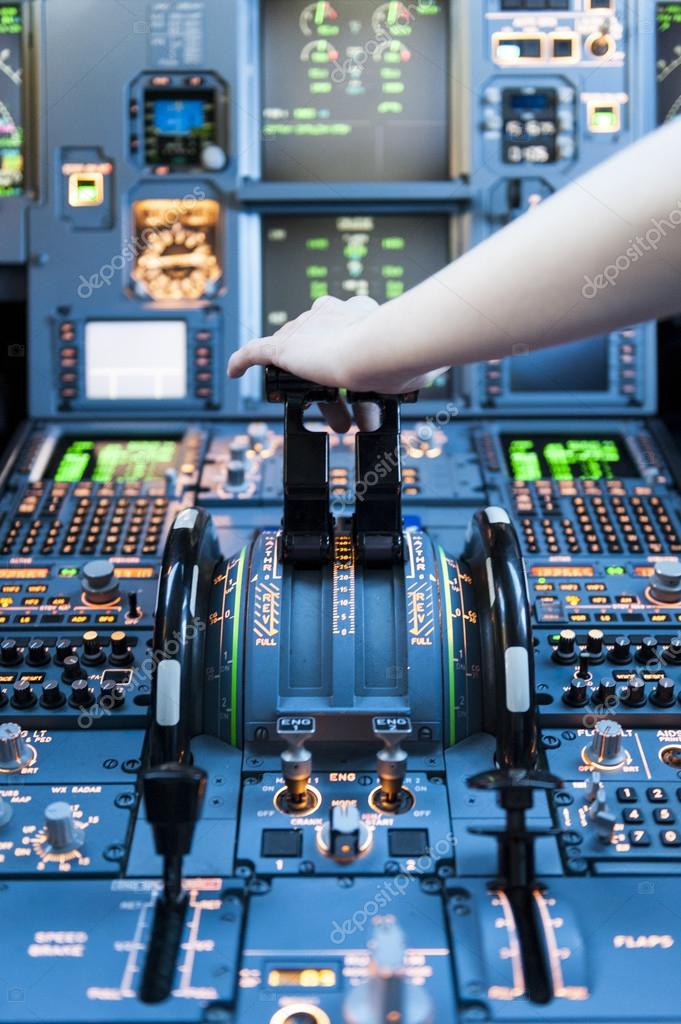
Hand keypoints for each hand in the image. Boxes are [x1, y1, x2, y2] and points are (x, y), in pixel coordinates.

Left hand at [227, 295, 445, 430]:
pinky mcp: (285, 347)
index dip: (347, 357)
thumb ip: (416, 366)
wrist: (384, 348)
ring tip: (322, 412)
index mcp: (360, 311)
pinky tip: (234, 370)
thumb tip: (428, 373)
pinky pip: (256, 351)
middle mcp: (330, 313)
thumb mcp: (415, 362)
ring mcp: (306, 329)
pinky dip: (243, 360)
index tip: (354, 376)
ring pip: (299, 359)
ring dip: (308, 386)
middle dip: (330, 379)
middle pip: (320, 348)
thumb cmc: (405, 354)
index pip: (344, 332)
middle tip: (343, 410)